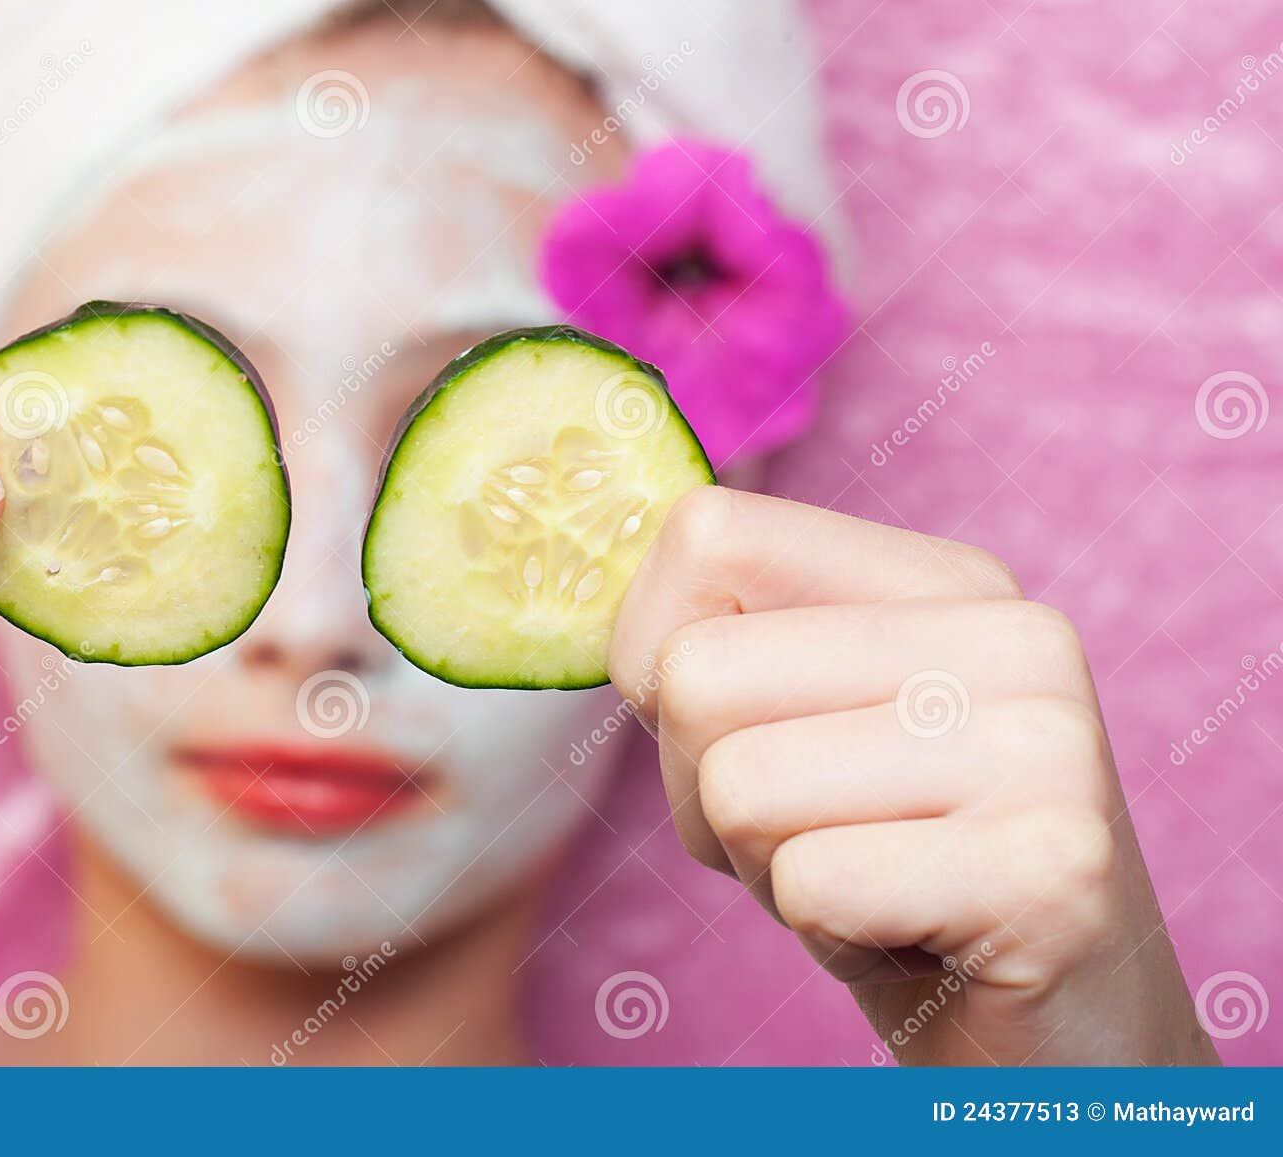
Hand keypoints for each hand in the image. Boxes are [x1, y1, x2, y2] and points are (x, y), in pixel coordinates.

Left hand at [611, 486, 1217, 1064]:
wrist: (1058, 1041)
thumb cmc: (889, 877)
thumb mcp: (800, 731)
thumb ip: (720, 647)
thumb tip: (589, 584)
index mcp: (943, 580)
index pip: (703, 535)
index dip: (653, 658)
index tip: (734, 736)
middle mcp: (1011, 635)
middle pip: (697, 674)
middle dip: (704, 795)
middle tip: (816, 842)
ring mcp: (1044, 746)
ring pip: (737, 785)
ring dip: (767, 871)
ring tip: (869, 889)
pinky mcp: (1051, 869)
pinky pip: (811, 885)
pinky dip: (824, 936)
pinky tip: (912, 939)